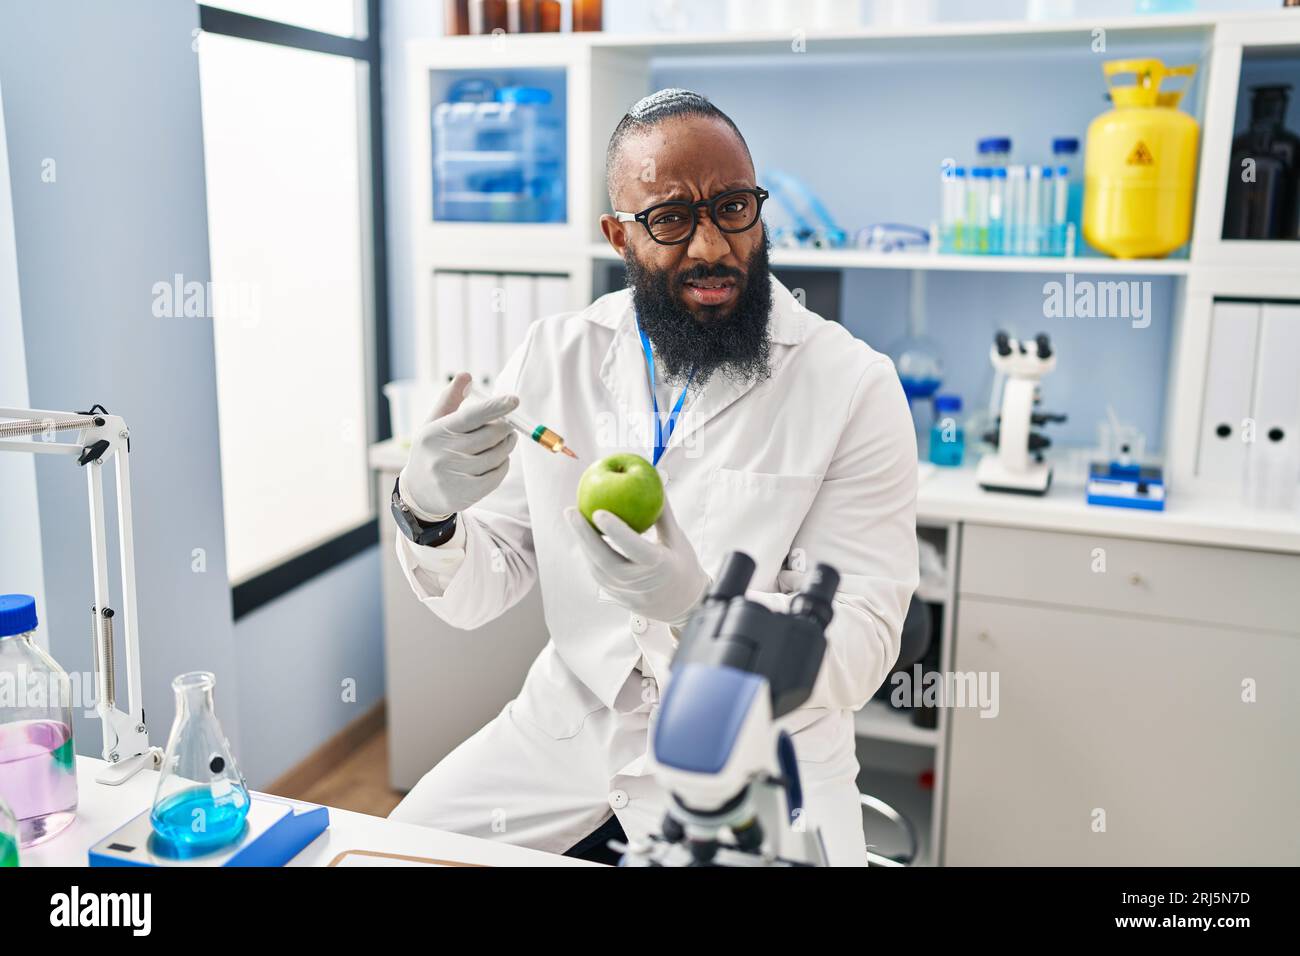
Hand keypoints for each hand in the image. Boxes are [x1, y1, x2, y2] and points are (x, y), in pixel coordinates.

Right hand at [399, 372, 518, 519]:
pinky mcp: (466, 493)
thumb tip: (467, 375)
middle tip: (510, 424)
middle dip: (506, 427)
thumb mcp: (434, 424)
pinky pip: (498, 474)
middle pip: (490, 435)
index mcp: (436, 432)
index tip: (514, 400)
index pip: (470, 417)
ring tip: (505, 440)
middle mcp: (443, 454)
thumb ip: (450, 399)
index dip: (495, 407)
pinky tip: (499, 460)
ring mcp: (455, 475)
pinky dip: (504, 465)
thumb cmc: (432, 450)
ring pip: (497, 455)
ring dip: (507, 445)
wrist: (419, 492)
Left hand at [564, 495, 711, 629]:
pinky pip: (598, 574)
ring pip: (597, 567)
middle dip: (584, 535)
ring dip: (583, 543)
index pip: (635, 547)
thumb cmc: (683, 566)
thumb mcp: (678, 539)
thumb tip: (654, 480)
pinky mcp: (617, 598)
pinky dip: (589, 553)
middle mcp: (641, 584)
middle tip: (571, 511)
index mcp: (661, 567)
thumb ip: (662, 513)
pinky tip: (582, 536)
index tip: (598, 512)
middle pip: (605, 559)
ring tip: (573, 518)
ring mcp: (626, 594)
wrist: (683, 605)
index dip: (616, 531)